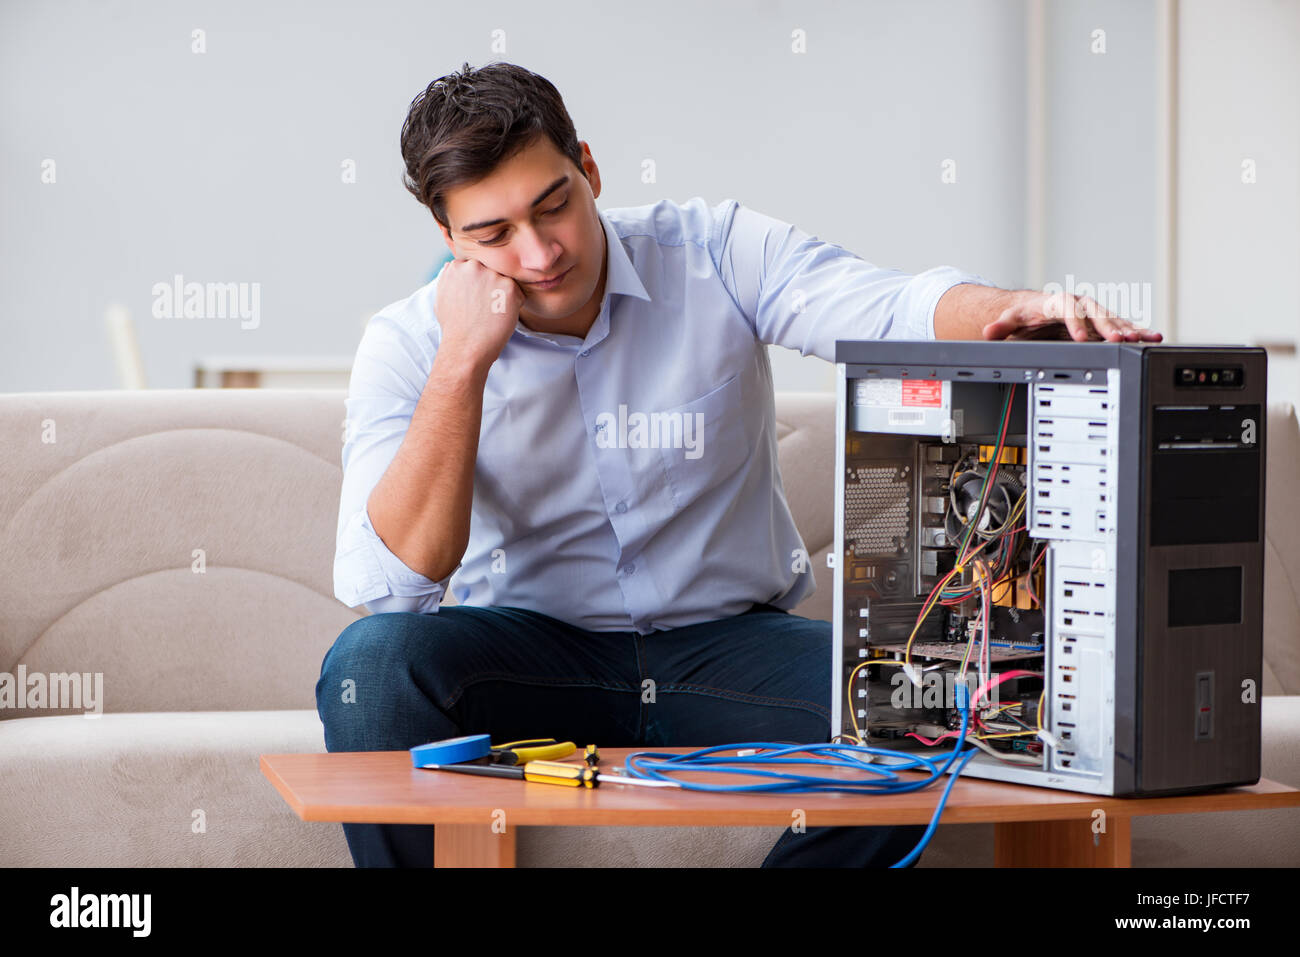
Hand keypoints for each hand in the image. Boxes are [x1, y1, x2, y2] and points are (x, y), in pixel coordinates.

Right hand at [434, 258, 525, 367]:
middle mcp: (474, 266)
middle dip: (492, 286)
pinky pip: (518, 293)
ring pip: (505, 281)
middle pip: (492, 271)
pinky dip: (514, 305)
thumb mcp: (442, 296)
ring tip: (491, 313)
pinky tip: (500, 316)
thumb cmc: (453, 326)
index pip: (477, 266)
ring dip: (503, 295)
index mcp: (458, 266)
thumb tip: (453, 264)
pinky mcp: (509, 287)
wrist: (466, 346)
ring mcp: (492, 275)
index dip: (479, 284)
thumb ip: (448, 277)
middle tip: (485, 308)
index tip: (476, 299)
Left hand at [981, 290, 1162, 342]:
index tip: (1081, 337)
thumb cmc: (1024, 314)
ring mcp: (1090, 313)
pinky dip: (1136, 331)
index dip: (1075, 322)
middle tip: (1120, 339)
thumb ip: (1000, 326)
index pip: (1067, 308)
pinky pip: (1120, 326)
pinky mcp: (1099, 323)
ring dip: (1129, 328)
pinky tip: (1152, 337)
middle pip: (1096, 313)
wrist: (1035, 308)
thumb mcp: (1010, 320)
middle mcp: (1078, 305)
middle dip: (1109, 326)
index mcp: (1057, 302)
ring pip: (1113, 319)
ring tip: (1146, 338)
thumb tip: (988, 332)